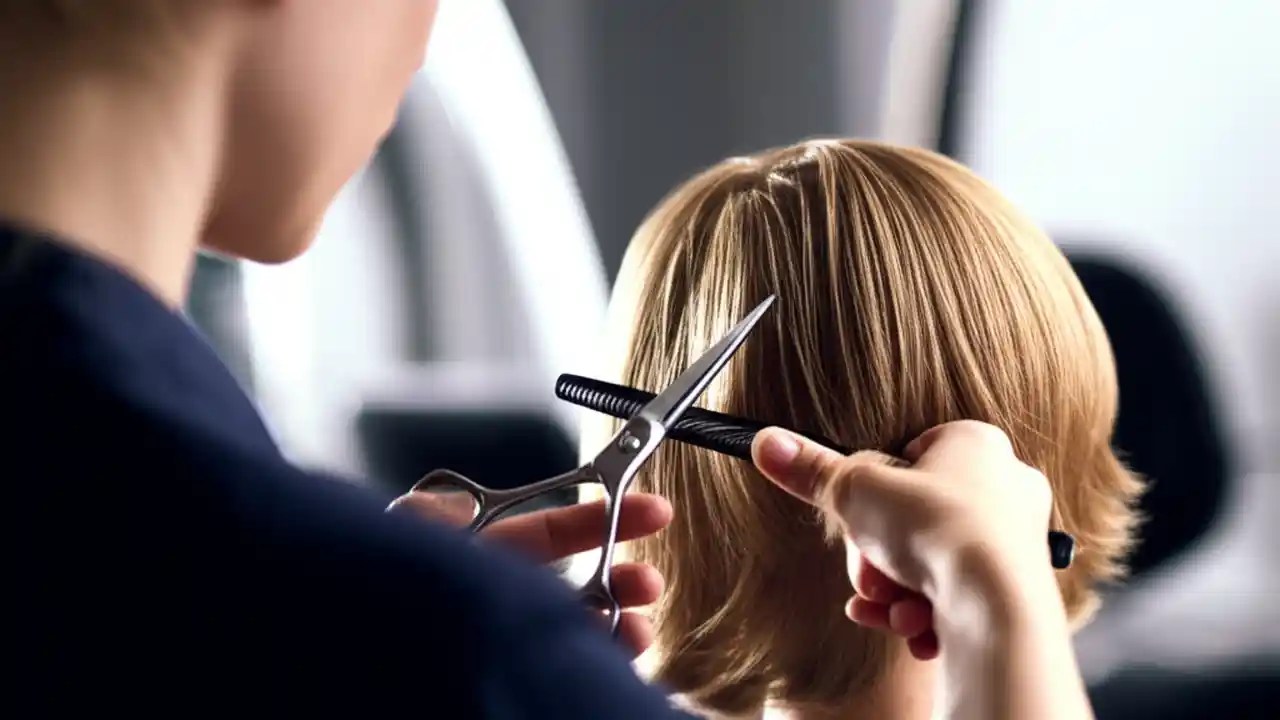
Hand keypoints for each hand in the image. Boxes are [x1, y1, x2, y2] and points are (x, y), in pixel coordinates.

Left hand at [388, 490, 672, 656]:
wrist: (350, 665)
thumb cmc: (366, 601)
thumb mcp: (397, 542)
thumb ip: (431, 516)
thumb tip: (465, 504)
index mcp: (472, 559)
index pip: (548, 534)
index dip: (600, 521)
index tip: (653, 512)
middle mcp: (492, 603)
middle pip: (572, 588)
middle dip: (618, 582)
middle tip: (649, 586)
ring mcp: (501, 644)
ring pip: (569, 633)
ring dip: (609, 631)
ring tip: (634, 633)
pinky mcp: (503, 678)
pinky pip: (553, 666)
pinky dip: (584, 665)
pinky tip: (598, 663)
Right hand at [751, 420, 1056, 659]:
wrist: (998, 607)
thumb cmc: (939, 530)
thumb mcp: (856, 491)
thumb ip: (812, 470)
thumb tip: (767, 443)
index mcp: (975, 444)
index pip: (909, 455)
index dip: (873, 491)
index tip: (857, 517)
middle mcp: (1006, 486)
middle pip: (916, 517)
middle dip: (880, 557)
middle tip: (870, 575)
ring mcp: (1017, 539)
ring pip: (935, 562)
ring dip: (900, 592)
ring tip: (891, 609)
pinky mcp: (1020, 588)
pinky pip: (960, 597)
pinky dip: (929, 616)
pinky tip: (913, 630)